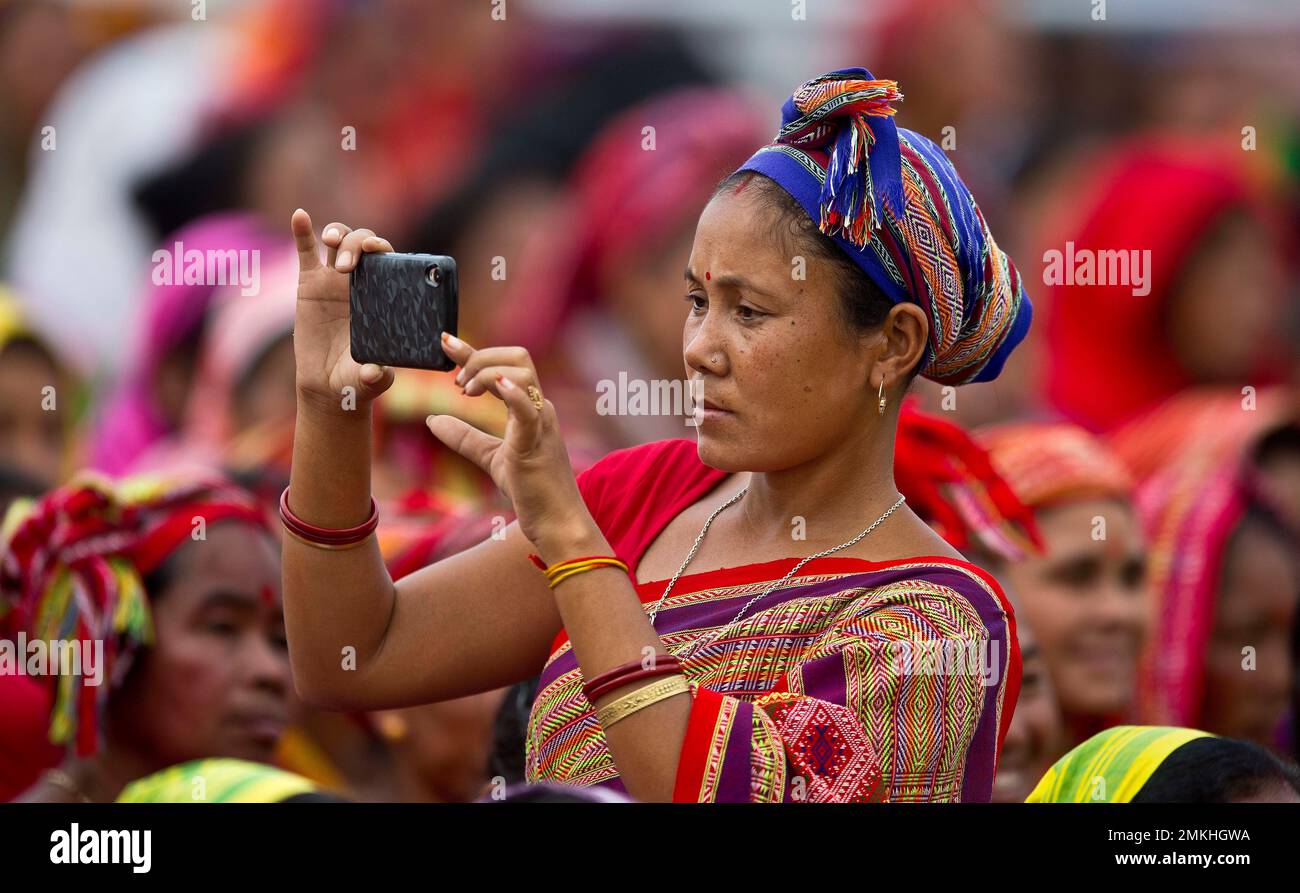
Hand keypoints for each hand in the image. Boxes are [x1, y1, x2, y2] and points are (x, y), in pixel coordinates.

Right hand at [290, 210, 396, 413]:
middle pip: (364, 243)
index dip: (383, 248)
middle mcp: (362, 281)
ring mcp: (334, 279)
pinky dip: (303, 230)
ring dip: (338, 233)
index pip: (389, 260)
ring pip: (339, 240)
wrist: (328, 384)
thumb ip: (376, 376)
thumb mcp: (370, 379)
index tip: (376, 251)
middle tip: (347, 268)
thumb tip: (375, 373)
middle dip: (358, 244)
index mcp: (383, 294)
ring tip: (331, 243)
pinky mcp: (309, 282)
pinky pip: (305, 250)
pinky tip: (299, 216)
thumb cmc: (358, 377)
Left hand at [426, 334, 597, 556]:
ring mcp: (541, 423)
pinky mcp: (536, 444)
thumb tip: (432, 420)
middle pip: (517, 357)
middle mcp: (539, 408)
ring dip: (487, 373)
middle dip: (480, 357)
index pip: (504, 365)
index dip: (473, 350)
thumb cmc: (532, 491)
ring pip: (521, 373)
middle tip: (456, 383)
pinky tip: (493, 387)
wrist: (557, 523)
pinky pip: (528, 410)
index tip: (445, 342)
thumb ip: (464, 437)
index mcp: (529, 409)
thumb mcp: (491, 458)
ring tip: (465, 394)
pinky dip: (511, 393)